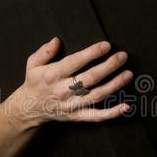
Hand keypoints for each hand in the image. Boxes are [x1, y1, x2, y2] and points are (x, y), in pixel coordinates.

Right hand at [14, 37, 132, 123]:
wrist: (28, 108)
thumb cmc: (34, 83)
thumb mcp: (33, 63)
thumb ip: (45, 51)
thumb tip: (57, 40)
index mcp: (53, 75)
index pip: (75, 62)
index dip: (92, 53)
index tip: (106, 45)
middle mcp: (63, 91)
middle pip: (90, 78)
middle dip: (109, 66)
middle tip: (122, 56)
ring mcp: (71, 105)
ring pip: (97, 95)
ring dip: (114, 85)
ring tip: (128, 74)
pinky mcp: (76, 116)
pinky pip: (96, 116)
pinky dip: (112, 113)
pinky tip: (126, 107)